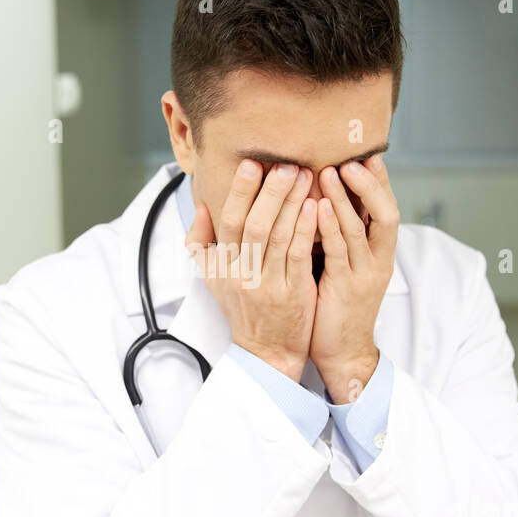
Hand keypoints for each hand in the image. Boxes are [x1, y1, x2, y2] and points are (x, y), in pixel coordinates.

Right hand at [185, 160, 316, 382]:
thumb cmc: (243, 309)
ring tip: (305, 176)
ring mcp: (268, 285)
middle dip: (269, 192)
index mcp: (222, 267)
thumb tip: (201, 206)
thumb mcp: (213, 279)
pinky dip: (307, 230)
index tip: (250, 163)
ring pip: (279, 236)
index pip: (228, 222)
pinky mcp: (293, 294)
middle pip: (253, 225)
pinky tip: (316, 207)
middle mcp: (242, 275)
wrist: (267, 353)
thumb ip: (202, 243)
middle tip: (285, 164)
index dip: (239, 191)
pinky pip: (300, 256)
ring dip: (292, 203)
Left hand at [309, 154, 399, 402]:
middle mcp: (379, 260)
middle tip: (351, 158)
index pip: (385, 207)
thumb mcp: (346, 265)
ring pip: (360, 228)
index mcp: (379, 252)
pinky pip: (339, 252)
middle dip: (369, 184)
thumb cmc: (337, 304)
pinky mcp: (346, 288)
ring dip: (345, 199)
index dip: (378, 181)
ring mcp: (364, 274)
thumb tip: (326, 199)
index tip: (367, 154)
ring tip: (331, 172)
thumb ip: (342, 235)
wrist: (342, 351)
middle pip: (385, 212)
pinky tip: (316, 208)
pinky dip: (329, 227)